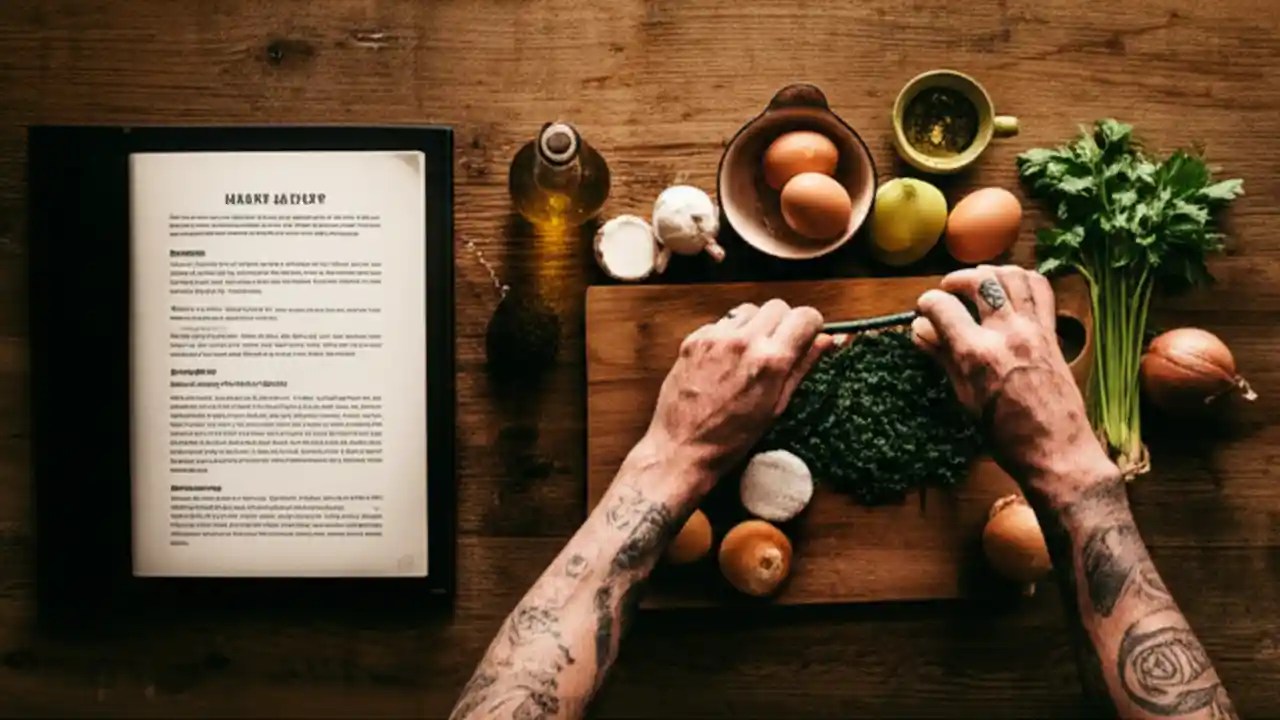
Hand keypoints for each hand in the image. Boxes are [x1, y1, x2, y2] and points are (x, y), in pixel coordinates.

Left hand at [643, 299, 832, 493]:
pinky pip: (721, 323)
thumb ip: (803, 366)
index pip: (805, 316)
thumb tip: (830, 340)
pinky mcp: (693, 339)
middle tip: (778, 348)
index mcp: (771, 360)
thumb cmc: (731, 437)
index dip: (810, 325)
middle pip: (778, 306)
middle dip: (783, 323)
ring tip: (749, 354)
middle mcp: (744, 341)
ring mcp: (715, 338)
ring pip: (749, 310)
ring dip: (755, 325)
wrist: (682, 447)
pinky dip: (728, 335)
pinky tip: (725, 360)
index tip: (807, 336)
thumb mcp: (777, 406)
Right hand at [911, 266, 1114, 497]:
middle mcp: (1006, 334)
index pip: (943, 307)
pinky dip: (1023, 280)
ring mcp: (1034, 330)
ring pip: (1013, 276)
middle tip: (948, 291)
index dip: (927, 303)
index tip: (923, 310)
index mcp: (977, 354)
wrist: (1056, 450)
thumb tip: (919, 330)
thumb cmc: (1005, 435)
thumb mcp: (964, 398)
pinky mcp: (1052, 333)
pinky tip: (1010, 288)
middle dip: (957, 280)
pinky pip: (1041, 290)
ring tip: (978, 283)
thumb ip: (942, 357)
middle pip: (980, 281)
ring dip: (991, 273)